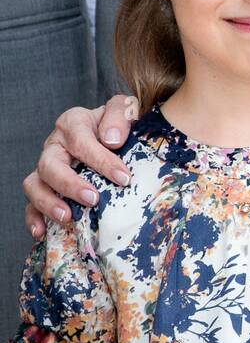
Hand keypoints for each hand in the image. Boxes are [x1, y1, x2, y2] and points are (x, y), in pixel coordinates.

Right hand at [24, 94, 138, 239]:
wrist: (112, 134)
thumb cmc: (118, 124)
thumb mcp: (124, 109)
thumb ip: (120, 114)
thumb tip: (111, 140)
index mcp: (73, 123)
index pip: (81, 140)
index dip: (101, 160)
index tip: (123, 178)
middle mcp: (55, 145)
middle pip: (50, 164)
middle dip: (70, 184)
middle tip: (93, 199)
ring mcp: (47, 167)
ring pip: (34, 184)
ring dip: (48, 203)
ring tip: (67, 217)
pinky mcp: (45, 187)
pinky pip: (31, 204)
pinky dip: (34, 218)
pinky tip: (43, 232)